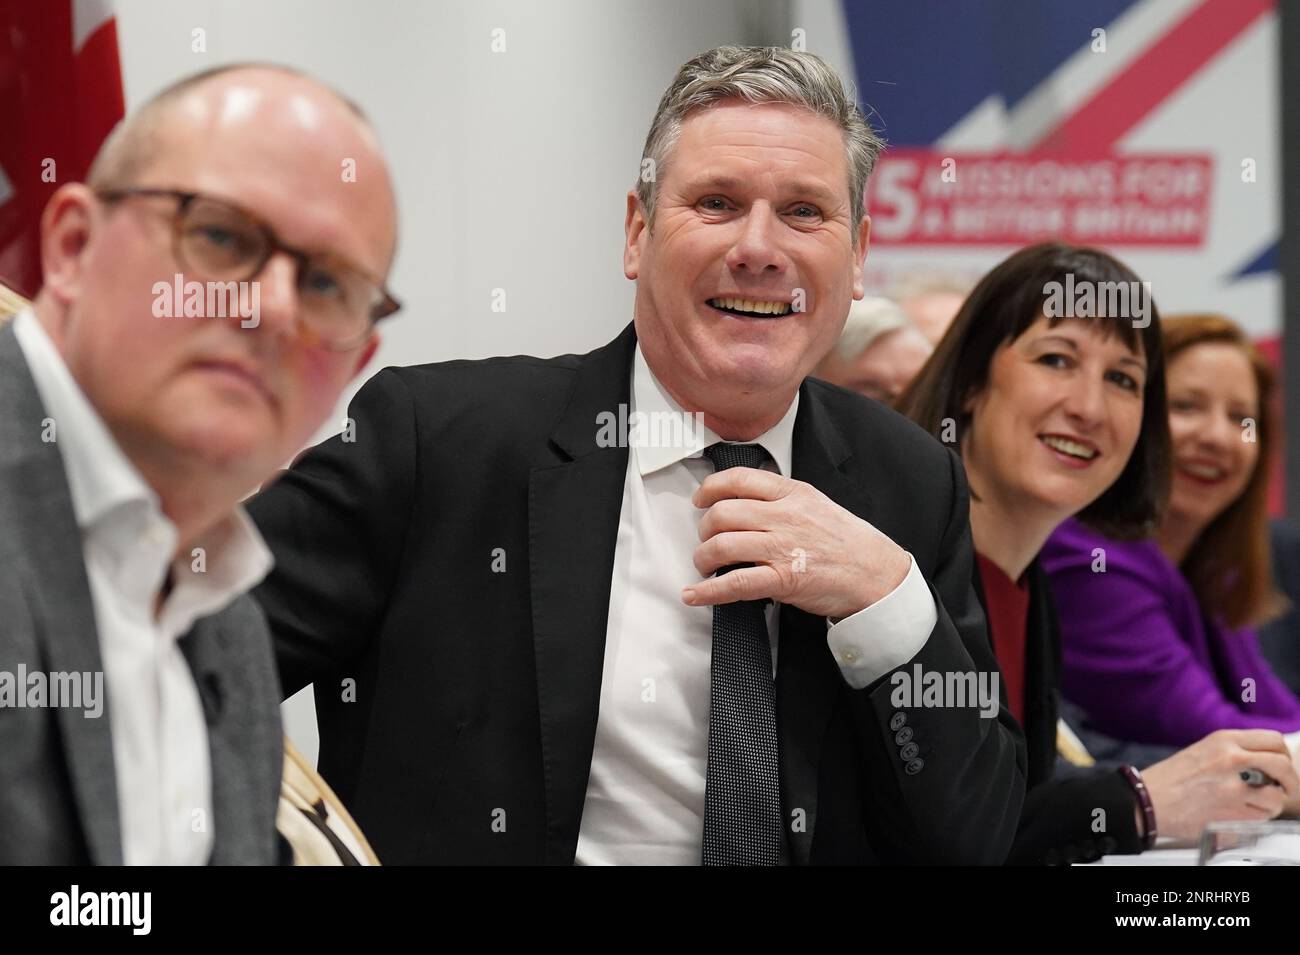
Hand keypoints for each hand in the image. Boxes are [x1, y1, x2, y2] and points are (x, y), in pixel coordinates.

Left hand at [682, 466, 910, 619]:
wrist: (877, 574)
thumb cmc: (849, 543)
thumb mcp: (817, 504)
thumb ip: (783, 499)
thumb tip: (745, 500)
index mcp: (793, 493)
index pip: (740, 479)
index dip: (711, 488)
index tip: (701, 498)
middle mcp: (785, 516)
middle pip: (723, 513)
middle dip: (704, 528)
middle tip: (706, 539)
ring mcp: (783, 548)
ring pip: (722, 545)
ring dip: (703, 558)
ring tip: (704, 565)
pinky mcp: (783, 580)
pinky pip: (734, 583)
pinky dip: (707, 591)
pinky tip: (694, 595)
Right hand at [1141, 729, 1299, 840]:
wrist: (1148, 800)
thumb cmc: (1171, 778)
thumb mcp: (1203, 750)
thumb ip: (1233, 751)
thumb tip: (1265, 761)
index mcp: (1223, 740)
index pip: (1273, 740)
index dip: (1283, 754)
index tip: (1282, 765)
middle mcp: (1230, 760)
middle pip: (1282, 764)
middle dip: (1291, 780)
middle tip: (1286, 787)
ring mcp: (1232, 787)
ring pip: (1277, 795)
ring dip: (1272, 802)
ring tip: (1257, 804)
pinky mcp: (1232, 812)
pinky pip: (1263, 816)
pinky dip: (1258, 816)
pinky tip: (1243, 813)